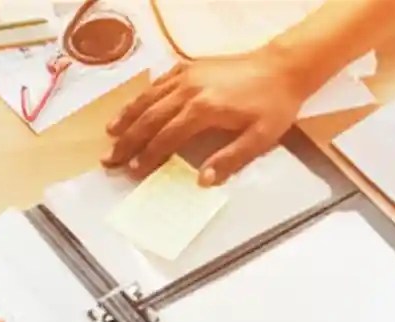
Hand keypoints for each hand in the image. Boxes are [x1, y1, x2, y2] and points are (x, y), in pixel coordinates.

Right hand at [103, 51, 310, 185]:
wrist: (284, 66)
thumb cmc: (274, 104)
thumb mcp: (260, 138)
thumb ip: (230, 159)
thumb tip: (202, 181)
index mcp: (203, 110)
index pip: (166, 138)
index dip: (147, 157)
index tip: (132, 171)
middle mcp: (189, 90)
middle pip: (149, 119)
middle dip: (127, 141)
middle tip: (109, 159)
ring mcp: (187, 75)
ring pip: (149, 98)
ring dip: (128, 116)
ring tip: (110, 132)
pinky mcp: (190, 66)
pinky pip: (160, 82)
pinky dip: (144, 95)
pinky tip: (135, 106)